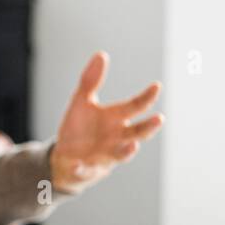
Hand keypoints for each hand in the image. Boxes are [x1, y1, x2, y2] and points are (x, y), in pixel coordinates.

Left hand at [50, 51, 163, 193]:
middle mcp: (116, 138)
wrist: (65, 157)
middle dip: (148, 127)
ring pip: (120, 155)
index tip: (156, 86)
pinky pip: (85, 171)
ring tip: (132, 145)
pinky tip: (80, 165)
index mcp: (116, 119)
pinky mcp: (86, 170)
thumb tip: (102, 54)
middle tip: (159, 119)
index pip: (135, 107)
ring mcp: (104, 155)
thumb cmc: (80, 128)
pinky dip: (83, 169)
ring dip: (126, 151)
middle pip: (137, 133)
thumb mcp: (81, 102)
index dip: (146, 97)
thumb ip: (91, 81)